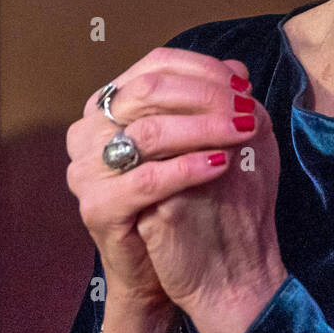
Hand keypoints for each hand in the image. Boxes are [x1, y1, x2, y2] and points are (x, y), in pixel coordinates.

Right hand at [67, 48, 285, 332]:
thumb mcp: (207, 143)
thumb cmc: (193, 197)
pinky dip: (187, 168)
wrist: (183, 267)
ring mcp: (86, 169)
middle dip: (206, 95)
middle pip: (149, 92)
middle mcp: (88, 131)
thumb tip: (238, 68)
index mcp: (111, 105)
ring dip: (203, 127)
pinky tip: (221, 164)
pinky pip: (146, 180)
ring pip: (147, 133)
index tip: (244, 85)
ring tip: (243, 131)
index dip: (203, 70)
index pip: (155, 66)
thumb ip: (216, 103)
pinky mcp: (98, 208)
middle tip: (247, 106)